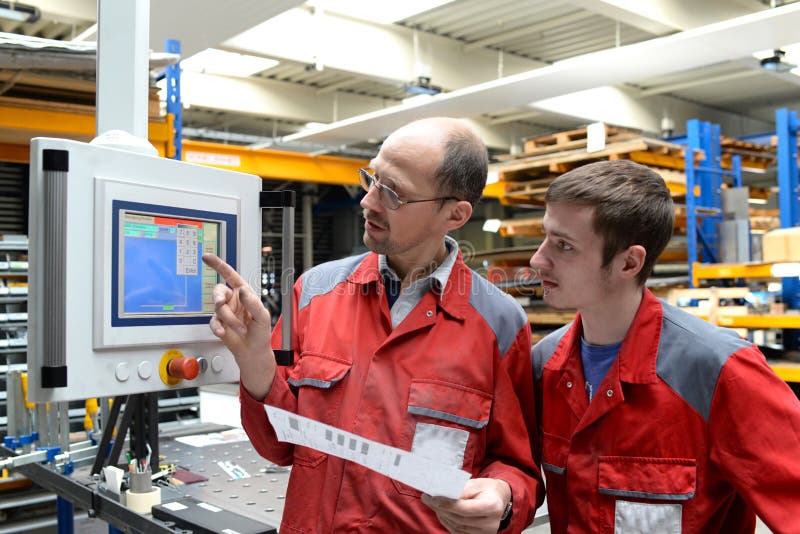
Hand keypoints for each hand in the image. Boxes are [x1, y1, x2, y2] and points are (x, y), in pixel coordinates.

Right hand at [202, 253, 274, 400]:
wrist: (253, 351)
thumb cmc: (260, 332)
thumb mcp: (262, 317)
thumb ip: (253, 303)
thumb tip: (243, 291)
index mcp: (244, 293)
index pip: (231, 275)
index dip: (218, 265)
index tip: (207, 257)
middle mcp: (233, 300)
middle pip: (219, 291)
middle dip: (219, 297)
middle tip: (221, 303)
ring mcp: (225, 312)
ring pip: (218, 308)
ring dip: (228, 318)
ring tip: (240, 328)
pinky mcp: (218, 323)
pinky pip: (213, 321)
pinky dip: (217, 327)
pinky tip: (223, 332)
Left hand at [422, 478, 511, 533]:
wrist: (498, 500)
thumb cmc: (486, 489)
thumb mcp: (476, 483)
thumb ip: (460, 489)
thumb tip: (441, 493)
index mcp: (492, 506)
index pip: (465, 508)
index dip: (448, 504)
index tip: (433, 497)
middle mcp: (491, 523)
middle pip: (459, 518)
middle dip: (441, 508)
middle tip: (427, 498)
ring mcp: (485, 533)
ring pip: (456, 526)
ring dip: (442, 515)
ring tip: (432, 503)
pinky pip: (458, 531)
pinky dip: (447, 521)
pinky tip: (441, 512)